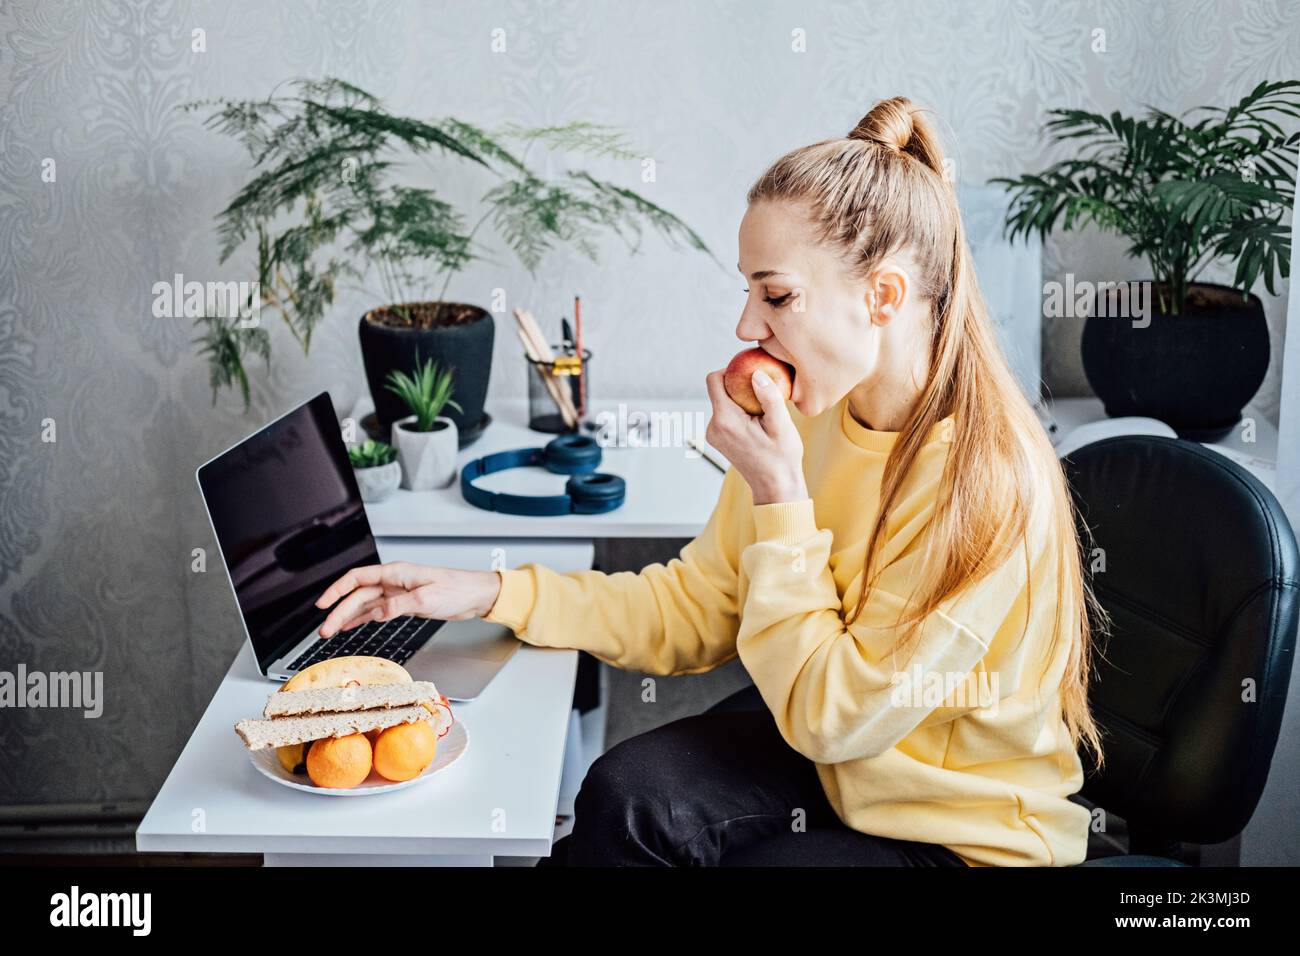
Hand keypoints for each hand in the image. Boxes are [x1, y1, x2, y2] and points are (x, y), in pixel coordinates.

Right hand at [313, 563, 502, 637]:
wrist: (475, 595)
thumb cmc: (457, 590)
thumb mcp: (426, 599)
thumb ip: (398, 606)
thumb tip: (375, 613)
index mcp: (396, 573)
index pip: (357, 578)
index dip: (336, 590)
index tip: (322, 604)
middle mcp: (393, 581)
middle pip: (357, 595)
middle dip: (338, 611)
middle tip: (324, 630)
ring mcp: (397, 593)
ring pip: (364, 604)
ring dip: (347, 617)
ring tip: (330, 631)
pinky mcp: (403, 604)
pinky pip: (376, 611)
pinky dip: (362, 619)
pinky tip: (350, 627)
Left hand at [704, 367, 807, 505]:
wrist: (776, 486)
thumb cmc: (782, 457)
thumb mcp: (781, 425)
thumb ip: (768, 396)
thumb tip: (756, 373)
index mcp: (725, 420)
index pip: (714, 380)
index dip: (731, 369)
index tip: (751, 371)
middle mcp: (713, 427)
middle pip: (719, 390)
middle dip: (739, 385)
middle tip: (764, 391)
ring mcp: (713, 435)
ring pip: (723, 401)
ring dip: (741, 399)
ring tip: (763, 411)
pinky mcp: (719, 439)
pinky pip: (726, 414)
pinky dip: (740, 411)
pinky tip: (758, 421)